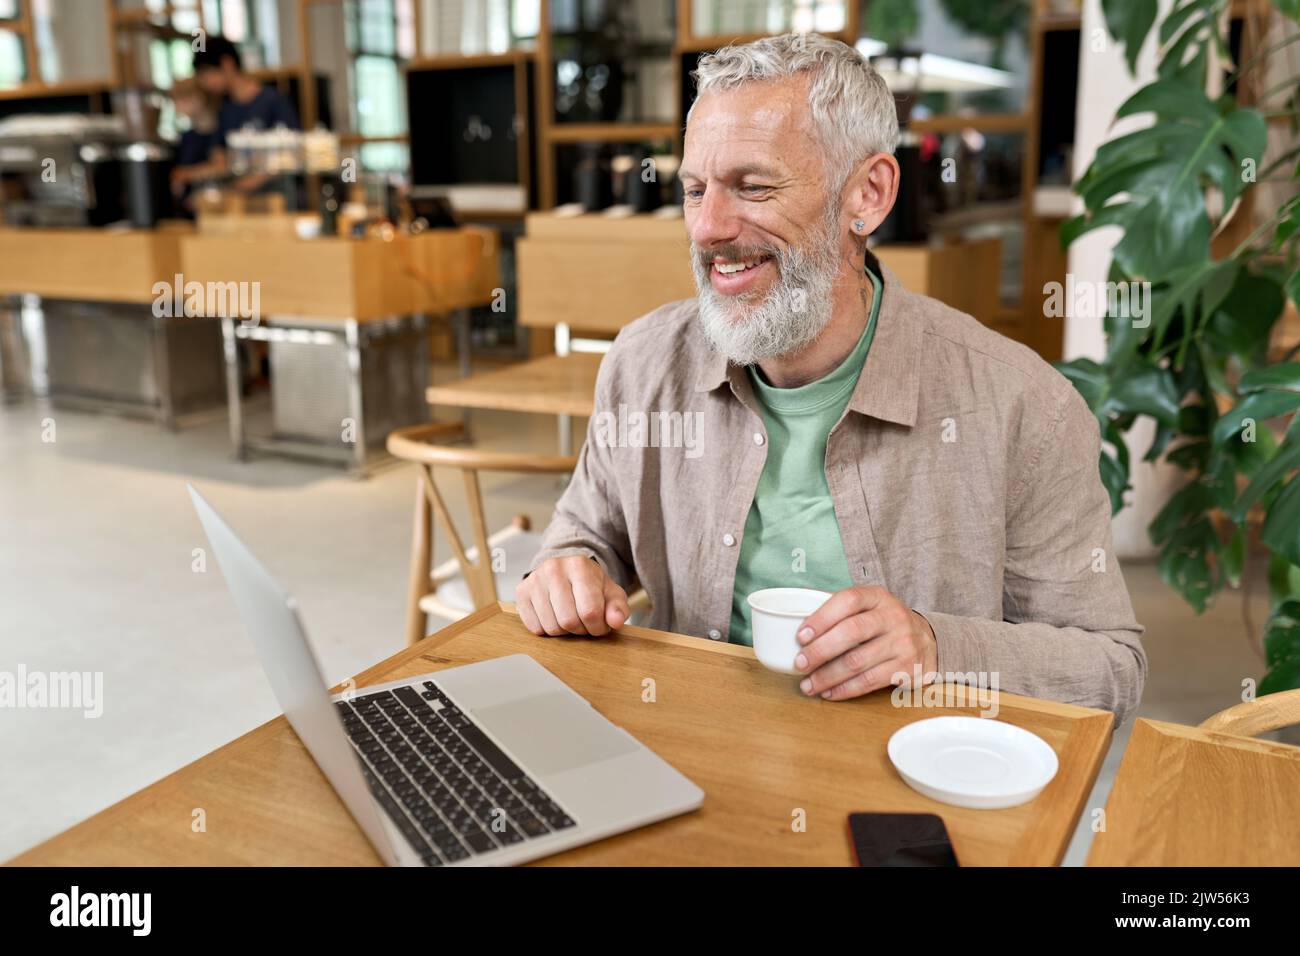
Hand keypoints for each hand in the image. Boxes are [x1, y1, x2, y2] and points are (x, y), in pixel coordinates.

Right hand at [516, 555, 628, 636]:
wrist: (565, 571)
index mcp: (580, 566)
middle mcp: (554, 569)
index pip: (590, 611)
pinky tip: (554, 617)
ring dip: (564, 631)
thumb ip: (618, 608)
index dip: (598, 627)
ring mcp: (535, 579)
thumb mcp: (611, 593)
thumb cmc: (590, 585)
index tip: (600, 625)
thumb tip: (616, 622)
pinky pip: (534, 627)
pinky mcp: (521, 592)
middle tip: (584, 622)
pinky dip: (547, 630)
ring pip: (551, 626)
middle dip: (581, 630)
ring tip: (570, 618)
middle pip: (569, 621)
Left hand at [793, 586, 936, 699]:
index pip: (848, 600)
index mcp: (878, 596)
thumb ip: (842, 613)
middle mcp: (893, 616)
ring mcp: (903, 643)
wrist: (929, 641)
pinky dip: (845, 689)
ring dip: (827, 676)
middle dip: (820, 650)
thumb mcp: (870, 608)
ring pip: (857, 661)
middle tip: (800, 663)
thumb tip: (800, 633)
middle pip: (851, 632)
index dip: (821, 618)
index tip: (801, 636)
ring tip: (808, 684)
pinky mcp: (908, 668)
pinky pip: (869, 681)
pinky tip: (829, 693)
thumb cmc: (885, 625)